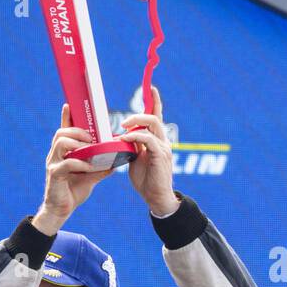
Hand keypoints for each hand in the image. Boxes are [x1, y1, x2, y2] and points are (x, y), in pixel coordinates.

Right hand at [33, 104, 112, 235]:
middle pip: (62, 132)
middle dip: (78, 131)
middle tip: (92, 137)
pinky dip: (80, 163)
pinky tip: (89, 167)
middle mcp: (55, 155)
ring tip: (91, 149)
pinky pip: (66, 163)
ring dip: (78, 143)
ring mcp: (53, 163)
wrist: (61, 211)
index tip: (69, 104)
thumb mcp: (90, 176)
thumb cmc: (73, 191)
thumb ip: (101, 166)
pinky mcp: (54, 175)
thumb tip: (116, 160)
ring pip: (61, 142)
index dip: (66, 117)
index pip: (64, 130)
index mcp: (63, 152)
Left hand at [119, 86, 179, 216]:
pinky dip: (135, 136)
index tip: (151, 87)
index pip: (157, 117)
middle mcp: (163, 142)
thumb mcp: (135, 159)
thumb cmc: (146, 181)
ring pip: (153, 125)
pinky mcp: (161, 156)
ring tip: (122, 128)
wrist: (156, 198)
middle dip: (140, 112)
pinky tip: (125, 139)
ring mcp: (163, 148)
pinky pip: (149, 139)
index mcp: (157, 141)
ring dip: (136, 122)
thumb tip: (123, 136)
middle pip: (155, 117)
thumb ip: (132, 146)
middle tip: (123, 121)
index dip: (155, 102)